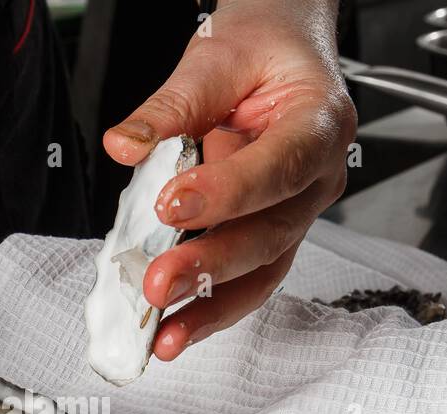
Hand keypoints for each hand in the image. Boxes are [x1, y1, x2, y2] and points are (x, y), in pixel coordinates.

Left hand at [103, 0, 355, 360]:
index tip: (172, 204)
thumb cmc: (262, 50)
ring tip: (165, 334)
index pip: (280, 167)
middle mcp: (318, 176)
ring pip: (264, 271)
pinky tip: (174, 329)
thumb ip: (169, 107)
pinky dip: (209, 308)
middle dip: (212, 265)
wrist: (282, 48)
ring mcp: (297, 212)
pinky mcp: (270, 234)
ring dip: (211, 307)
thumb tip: (127, 144)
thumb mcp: (213, 59)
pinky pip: (247, 279)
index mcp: (319, 122)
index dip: (228, 193)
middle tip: (158, 281)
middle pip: (272, 234)